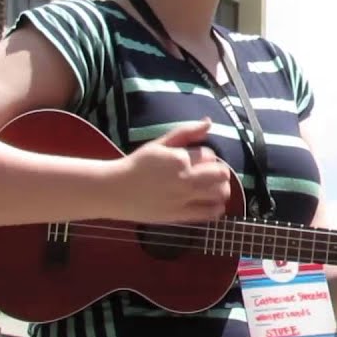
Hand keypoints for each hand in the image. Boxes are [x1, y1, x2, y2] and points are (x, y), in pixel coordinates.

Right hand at [108, 118, 232, 222]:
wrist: (114, 190)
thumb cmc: (137, 165)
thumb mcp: (160, 143)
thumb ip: (186, 132)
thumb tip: (208, 122)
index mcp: (180, 158)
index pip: (210, 155)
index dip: (206, 157)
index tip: (197, 161)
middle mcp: (184, 178)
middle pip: (221, 174)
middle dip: (219, 172)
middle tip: (211, 175)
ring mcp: (183, 198)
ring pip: (220, 193)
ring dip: (221, 190)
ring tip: (213, 189)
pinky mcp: (179, 215)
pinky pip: (210, 213)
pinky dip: (216, 208)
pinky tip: (211, 204)